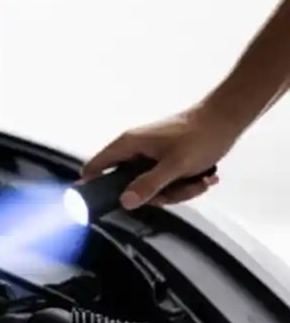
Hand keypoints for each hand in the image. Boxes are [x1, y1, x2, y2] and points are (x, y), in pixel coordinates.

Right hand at [82, 105, 241, 209]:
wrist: (228, 118)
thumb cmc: (200, 136)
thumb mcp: (175, 165)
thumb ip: (148, 185)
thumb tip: (125, 202)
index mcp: (127, 145)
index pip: (94, 168)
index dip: (94, 187)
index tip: (107, 204)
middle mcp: (134, 150)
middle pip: (128, 186)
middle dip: (156, 195)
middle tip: (177, 190)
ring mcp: (149, 155)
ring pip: (151, 187)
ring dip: (176, 191)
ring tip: (198, 180)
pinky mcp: (163, 159)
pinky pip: (164, 181)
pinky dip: (183, 184)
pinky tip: (202, 177)